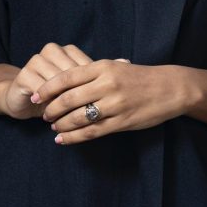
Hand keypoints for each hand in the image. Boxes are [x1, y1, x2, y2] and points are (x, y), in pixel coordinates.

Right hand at [0, 43, 91, 119]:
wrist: (20, 98)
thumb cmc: (53, 95)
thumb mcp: (73, 89)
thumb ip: (88, 84)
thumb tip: (109, 86)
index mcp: (68, 49)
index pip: (86, 67)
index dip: (92, 87)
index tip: (96, 104)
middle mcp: (52, 50)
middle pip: (73, 74)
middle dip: (78, 95)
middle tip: (82, 114)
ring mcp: (37, 60)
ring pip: (58, 82)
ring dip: (62, 102)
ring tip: (65, 116)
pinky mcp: (24, 73)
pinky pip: (43, 90)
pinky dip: (48, 104)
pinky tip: (49, 114)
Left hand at [34, 59, 189, 144]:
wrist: (170, 88)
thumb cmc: (141, 77)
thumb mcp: (116, 67)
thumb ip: (93, 73)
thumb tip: (66, 82)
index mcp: (103, 67)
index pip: (67, 77)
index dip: (47, 88)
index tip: (36, 95)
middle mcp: (107, 84)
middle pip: (68, 99)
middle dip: (51, 108)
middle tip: (43, 115)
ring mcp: (114, 104)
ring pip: (78, 117)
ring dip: (61, 124)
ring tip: (53, 128)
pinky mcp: (121, 122)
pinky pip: (91, 132)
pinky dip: (73, 137)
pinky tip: (63, 140)